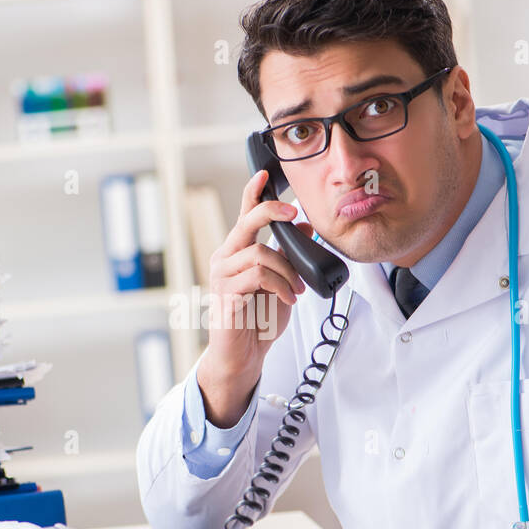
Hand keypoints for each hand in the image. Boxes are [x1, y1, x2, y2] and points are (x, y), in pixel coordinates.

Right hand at [198, 169, 312, 426]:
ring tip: (297, 289)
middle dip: (271, 212)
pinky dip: (280, 285)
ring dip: (287, 270)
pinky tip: (288, 298)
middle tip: (294, 214)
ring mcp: (222, 275)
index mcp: (237, 252)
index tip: (265, 173)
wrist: (244, 355)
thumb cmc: (258, 319)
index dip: (253, 193)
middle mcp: (225, 258)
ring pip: (259, 254)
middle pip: (247, 223)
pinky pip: (258, 276)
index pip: (244, 216)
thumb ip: (290, 255)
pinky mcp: (225, 293)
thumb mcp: (283, 282)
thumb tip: (306, 227)